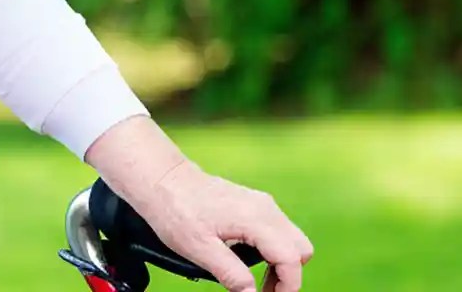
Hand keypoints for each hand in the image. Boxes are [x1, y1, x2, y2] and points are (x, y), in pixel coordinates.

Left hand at [136, 161, 313, 291]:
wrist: (162, 180)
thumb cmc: (176, 210)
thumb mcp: (199, 249)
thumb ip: (231, 273)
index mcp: (256, 218)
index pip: (291, 258)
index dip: (287, 286)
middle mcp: (265, 208)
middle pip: (300, 249)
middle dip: (288, 275)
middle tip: (263, 291)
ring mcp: (261, 203)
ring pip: (290, 239)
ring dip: (280, 264)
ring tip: (254, 281)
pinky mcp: (253, 204)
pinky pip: (277, 231)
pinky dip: (272, 250)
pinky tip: (246, 260)